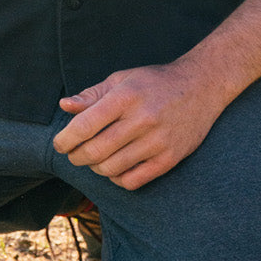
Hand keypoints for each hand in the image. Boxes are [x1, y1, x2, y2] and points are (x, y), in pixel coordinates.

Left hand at [52, 58, 227, 189]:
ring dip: (95, 168)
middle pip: (96, 151)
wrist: (201, 87)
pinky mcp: (170, 158)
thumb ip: (91, 95)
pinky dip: (117, 179)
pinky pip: (134, 180)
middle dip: (77, 156)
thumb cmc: (153, 82)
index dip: (65, 140)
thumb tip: (65, 106)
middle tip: (73, 154)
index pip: (84, 126)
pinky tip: (115, 169)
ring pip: (112, 168)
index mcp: (125, 97)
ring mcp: (158, 142)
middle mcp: (141, 120)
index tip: (59, 145)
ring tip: (94, 159)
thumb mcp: (120, 79)